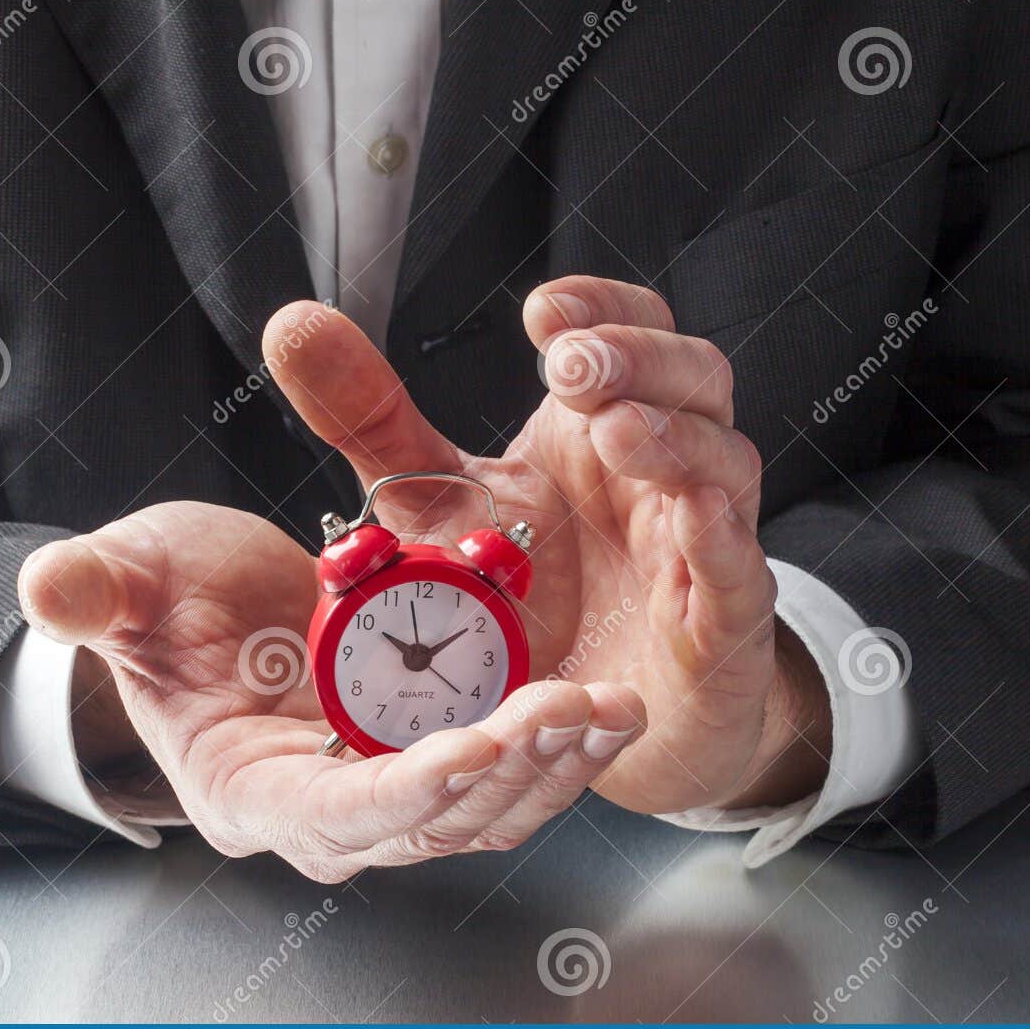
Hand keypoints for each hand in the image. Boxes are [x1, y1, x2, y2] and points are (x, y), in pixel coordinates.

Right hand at [17, 501, 645, 881]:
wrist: (210, 612)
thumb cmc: (166, 608)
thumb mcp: (130, 584)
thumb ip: (95, 593)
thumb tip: (45, 584)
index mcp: (250, 789)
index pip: (329, 816)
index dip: (399, 793)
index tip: (468, 748)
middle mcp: (328, 808)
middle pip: (428, 821)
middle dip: (503, 774)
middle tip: (569, 712)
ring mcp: (388, 787)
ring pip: (484, 810)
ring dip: (550, 766)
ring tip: (608, 710)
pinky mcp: (434, 754)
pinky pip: (506, 774)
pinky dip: (558, 746)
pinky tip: (606, 709)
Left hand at [262, 278, 829, 816]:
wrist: (596, 718)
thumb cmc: (536, 596)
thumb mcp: (441, 501)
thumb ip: (373, 418)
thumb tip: (293, 325)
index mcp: (604, 428)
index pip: (634, 333)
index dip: (606, 310)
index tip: (540, 313)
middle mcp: (667, 473)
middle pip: (694, 381)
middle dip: (639, 360)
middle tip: (568, 368)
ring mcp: (702, 547)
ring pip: (722, 467)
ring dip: (674, 440)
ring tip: (610, 429)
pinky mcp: (718, 629)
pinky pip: (736, 574)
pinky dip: (719, 540)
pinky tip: (687, 512)